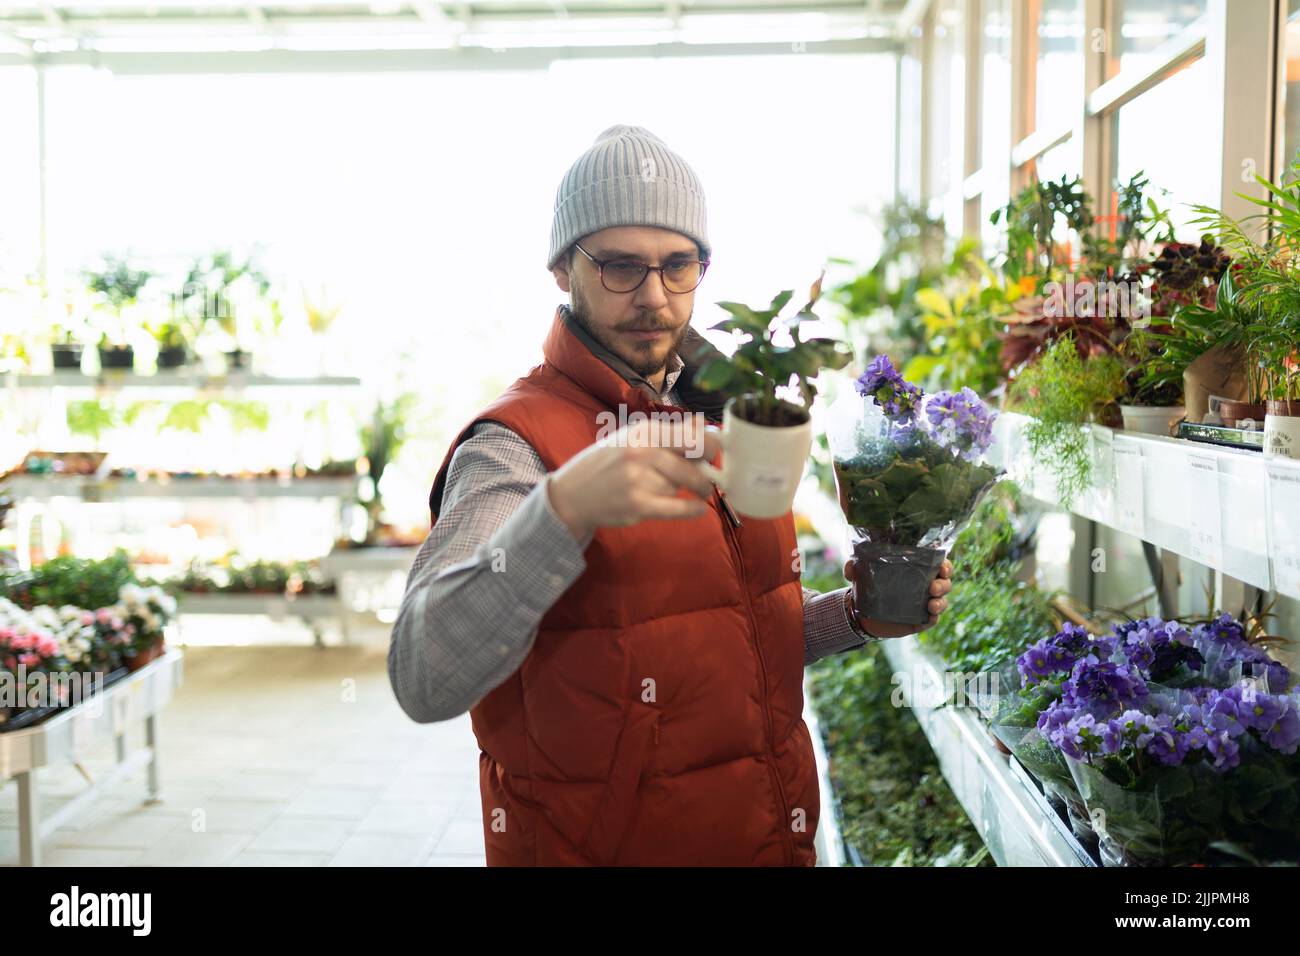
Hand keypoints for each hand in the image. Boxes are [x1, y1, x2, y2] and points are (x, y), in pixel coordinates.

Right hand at [547, 414, 721, 541]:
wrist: (573, 494)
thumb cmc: (607, 464)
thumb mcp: (634, 439)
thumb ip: (670, 433)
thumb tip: (703, 423)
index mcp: (645, 431)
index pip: (693, 435)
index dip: (713, 446)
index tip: (716, 455)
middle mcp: (643, 450)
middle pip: (694, 461)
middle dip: (706, 473)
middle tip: (708, 481)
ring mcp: (640, 478)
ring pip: (682, 485)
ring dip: (682, 491)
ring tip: (665, 489)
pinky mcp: (638, 504)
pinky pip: (678, 508)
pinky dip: (693, 510)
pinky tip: (699, 509)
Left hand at [842, 558, 952, 638]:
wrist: (864, 614)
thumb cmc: (869, 587)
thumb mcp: (861, 576)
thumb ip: (855, 568)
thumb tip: (849, 568)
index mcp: (918, 570)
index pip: (939, 564)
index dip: (945, 564)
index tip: (942, 566)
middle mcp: (925, 585)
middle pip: (945, 582)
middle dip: (944, 583)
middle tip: (933, 586)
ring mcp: (925, 603)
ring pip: (943, 600)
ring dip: (941, 601)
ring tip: (931, 603)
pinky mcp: (921, 620)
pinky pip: (934, 619)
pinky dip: (935, 616)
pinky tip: (930, 614)